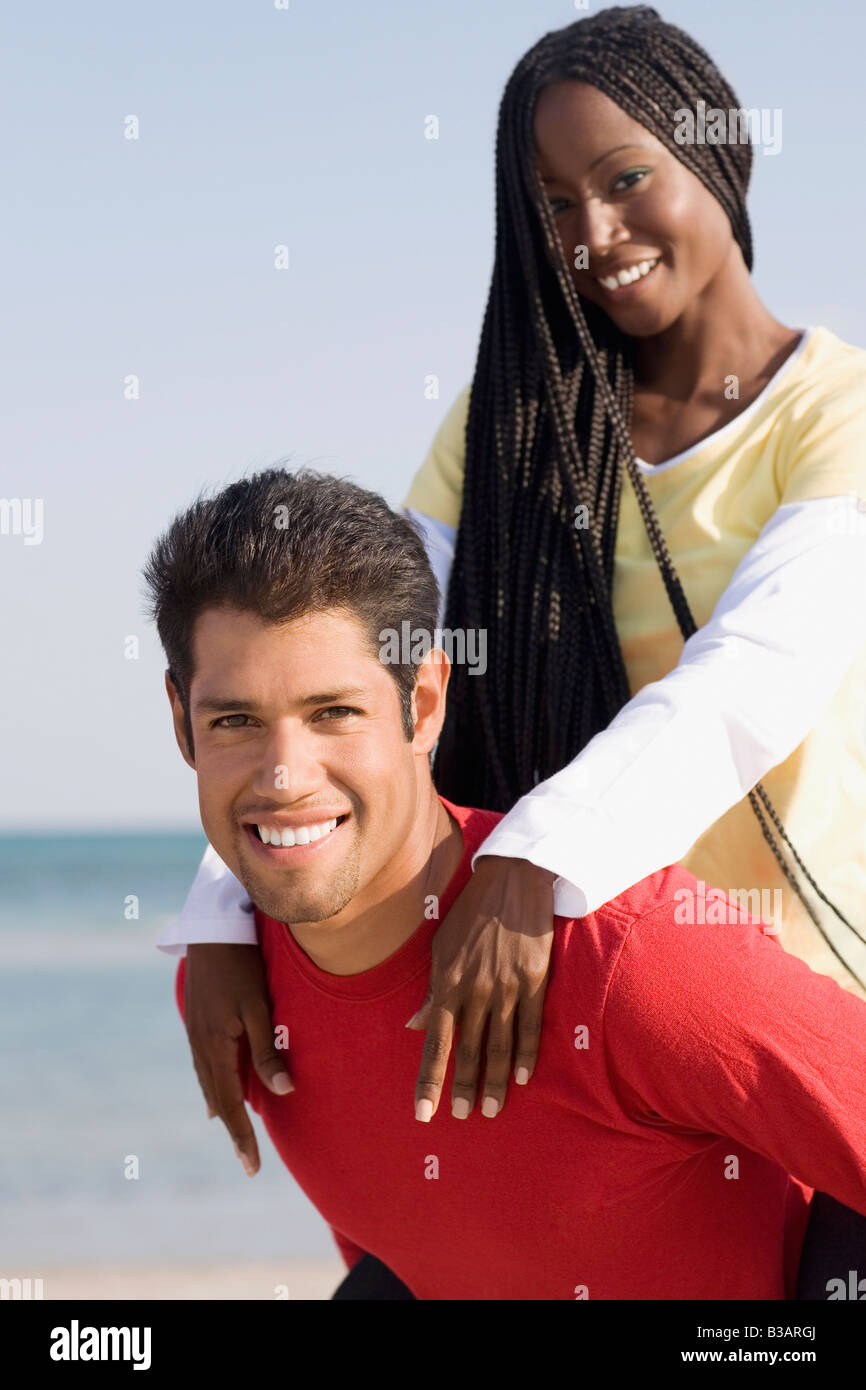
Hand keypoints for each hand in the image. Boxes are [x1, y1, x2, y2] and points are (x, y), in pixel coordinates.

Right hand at [184, 943, 292, 1175]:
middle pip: (218, 1100)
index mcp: (214, 1048)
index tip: (252, 1167)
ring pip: (209, 1084)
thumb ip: (268, 1051)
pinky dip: (214, 1088)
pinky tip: (217, 1098)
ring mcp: (195, 1035)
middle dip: (234, 1131)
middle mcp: (200, 1047)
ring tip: (234, 1134)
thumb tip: (285, 1090)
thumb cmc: (242, 965)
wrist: (213, 929)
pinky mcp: (197, 1024)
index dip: (242, 1136)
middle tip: (247, 1161)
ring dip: (224, 1111)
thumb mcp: (259, 1007)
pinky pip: (205, 1067)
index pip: (231, 1104)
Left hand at [406, 855, 554, 1120]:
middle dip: (462, 1087)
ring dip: (493, 1080)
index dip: (428, 1081)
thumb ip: (431, 989)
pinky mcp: (534, 980)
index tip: (423, 1113)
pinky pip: (529, 1026)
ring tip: (491, 1109)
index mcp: (447, 982)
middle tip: (461, 1116)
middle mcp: (474, 990)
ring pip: (499, 1045)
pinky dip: (525, 1054)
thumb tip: (414, 1026)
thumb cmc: (471, 912)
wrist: (512, 879)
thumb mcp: (440, 946)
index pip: (434, 1043)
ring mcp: (506, 987)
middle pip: (467, 1050)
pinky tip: (522, 1077)